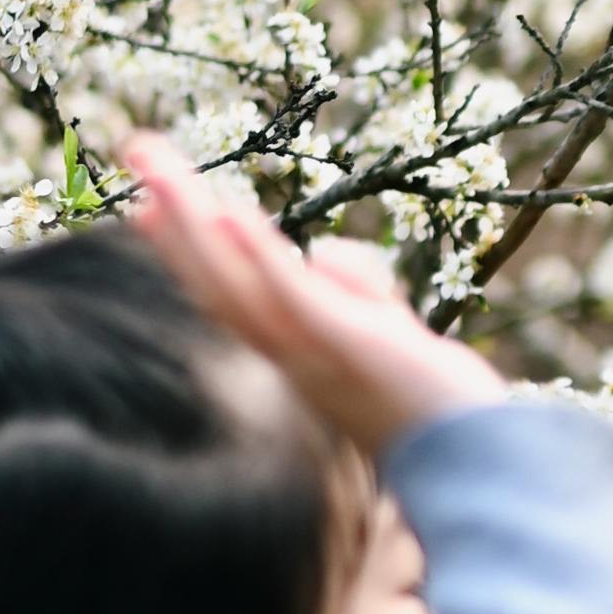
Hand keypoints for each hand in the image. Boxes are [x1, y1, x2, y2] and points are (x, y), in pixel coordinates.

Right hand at [117, 138, 502, 456]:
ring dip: (192, 222)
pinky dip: (258, 257)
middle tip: (136, 149)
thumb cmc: (435, 403)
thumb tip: (321, 253)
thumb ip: (355, 290)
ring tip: (157, 170)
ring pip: (235, 282)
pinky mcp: (347, 345)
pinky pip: (292, 297)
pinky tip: (231, 215)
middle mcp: (288, 352)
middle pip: (213, 277)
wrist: (476, 463)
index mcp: (293, 350)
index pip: (224, 289)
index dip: (182, 246)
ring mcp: (312, 350)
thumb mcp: (386, 331)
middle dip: (171, 214)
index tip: (144, 204)